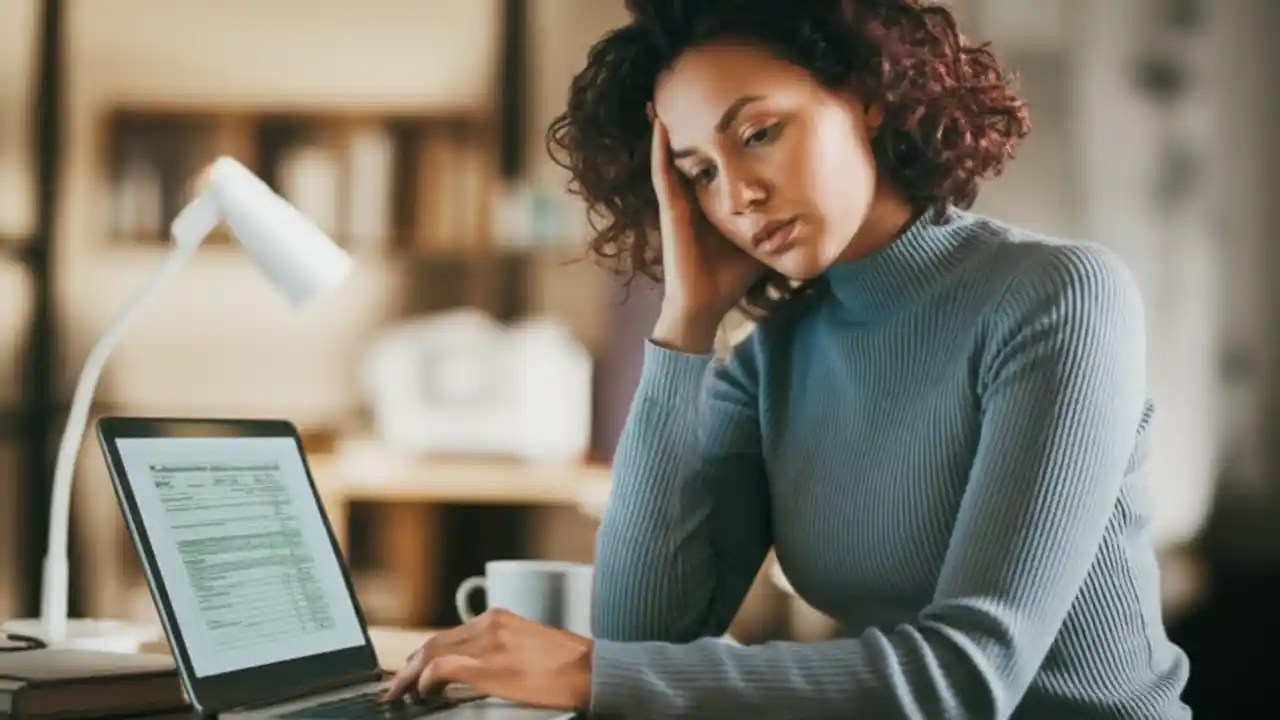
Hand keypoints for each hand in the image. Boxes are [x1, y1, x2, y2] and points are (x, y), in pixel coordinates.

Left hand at [379, 609, 592, 710]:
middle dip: (410, 666)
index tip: (412, 672)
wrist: (592, 670)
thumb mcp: (529, 645)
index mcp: (499, 619)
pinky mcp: (490, 667)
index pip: (448, 636)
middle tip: (396, 686)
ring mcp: (489, 644)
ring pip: (432, 652)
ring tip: (400, 692)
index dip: (424, 655)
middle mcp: (490, 625)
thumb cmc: (569, 665)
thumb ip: (501, 649)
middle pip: (434, 642)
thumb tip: (477, 669)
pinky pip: (444, 668)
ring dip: (410, 674)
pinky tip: (421, 692)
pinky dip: (425, 679)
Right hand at [649, 108, 765, 352]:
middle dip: (692, 122)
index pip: (717, 161)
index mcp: (713, 201)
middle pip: (693, 151)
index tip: (728, 106)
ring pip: (671, 155)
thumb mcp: (764, 238)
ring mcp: (678, 202)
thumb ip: (781, 220)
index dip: (720, 135)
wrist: (705, 305)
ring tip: (664, 93)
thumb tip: (816, 207)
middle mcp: (693, 197)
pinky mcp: (671, 211)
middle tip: (691, 87)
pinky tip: (659, 124)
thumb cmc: (732, 276)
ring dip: (666, 126)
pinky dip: (659, 149)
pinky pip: (663, 174)